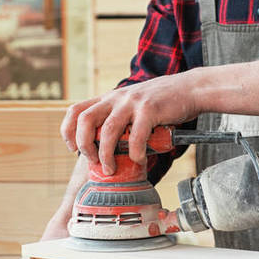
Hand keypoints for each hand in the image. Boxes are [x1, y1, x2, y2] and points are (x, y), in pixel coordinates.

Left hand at [61, 70, 202, 174]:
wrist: (190, 89)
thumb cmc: (162, 102)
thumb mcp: (132, 105)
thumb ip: (118, 119)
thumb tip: (106, 147)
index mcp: (109, 98)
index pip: (75, 110)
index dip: (68, 132)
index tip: (73, 149)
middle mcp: (116, 98)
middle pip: (84, 120)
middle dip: (84, 145)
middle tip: (93, 162)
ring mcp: (132, 103)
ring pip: (107, 131)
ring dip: (106, 155)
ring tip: (111, 169)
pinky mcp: (149, 109)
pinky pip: (136, 136)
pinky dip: (135, 152)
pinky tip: (140, 158)